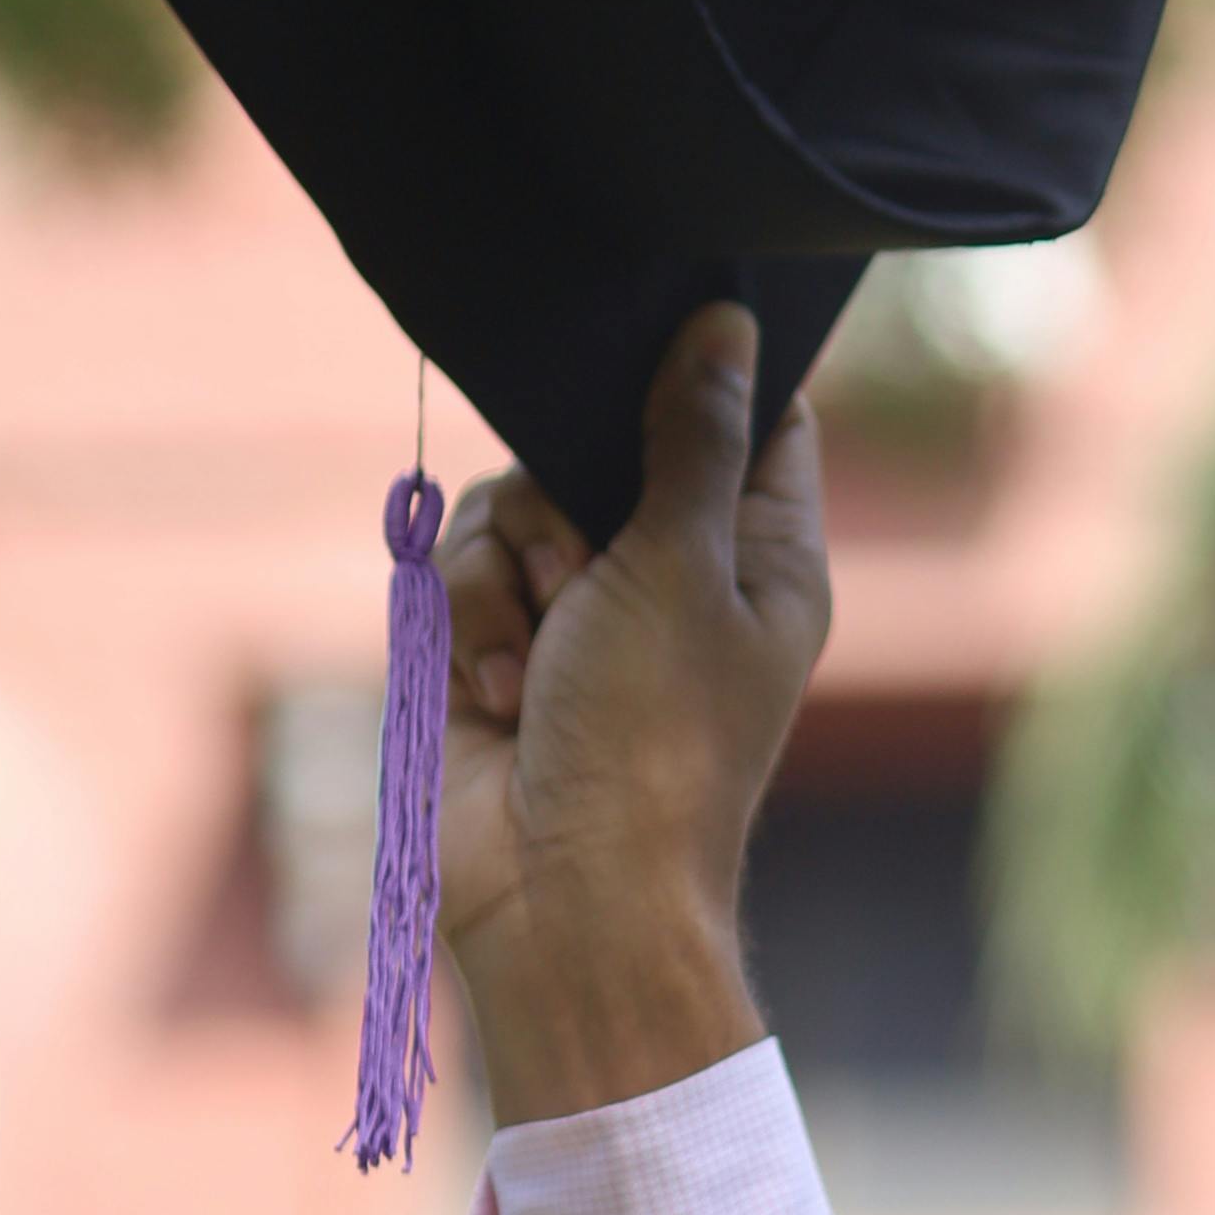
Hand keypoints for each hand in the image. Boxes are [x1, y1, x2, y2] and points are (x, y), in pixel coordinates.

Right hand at [437, 301, 833, 1124]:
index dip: (707, 375)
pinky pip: (454, 571)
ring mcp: (577, 612)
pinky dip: (464, 627)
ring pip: (507, 502)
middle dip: (562, 498)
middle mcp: (672, 573)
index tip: (656, 352)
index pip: (753, 420)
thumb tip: (728, 323)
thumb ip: (694, 438)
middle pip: (596, 442)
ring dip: (506, 576)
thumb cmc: (652, 744)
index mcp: (760, 556)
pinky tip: (493, 696)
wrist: (557, 891)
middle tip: (583, 568)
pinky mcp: (494, 645)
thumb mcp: (683, 566)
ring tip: (535, 663)